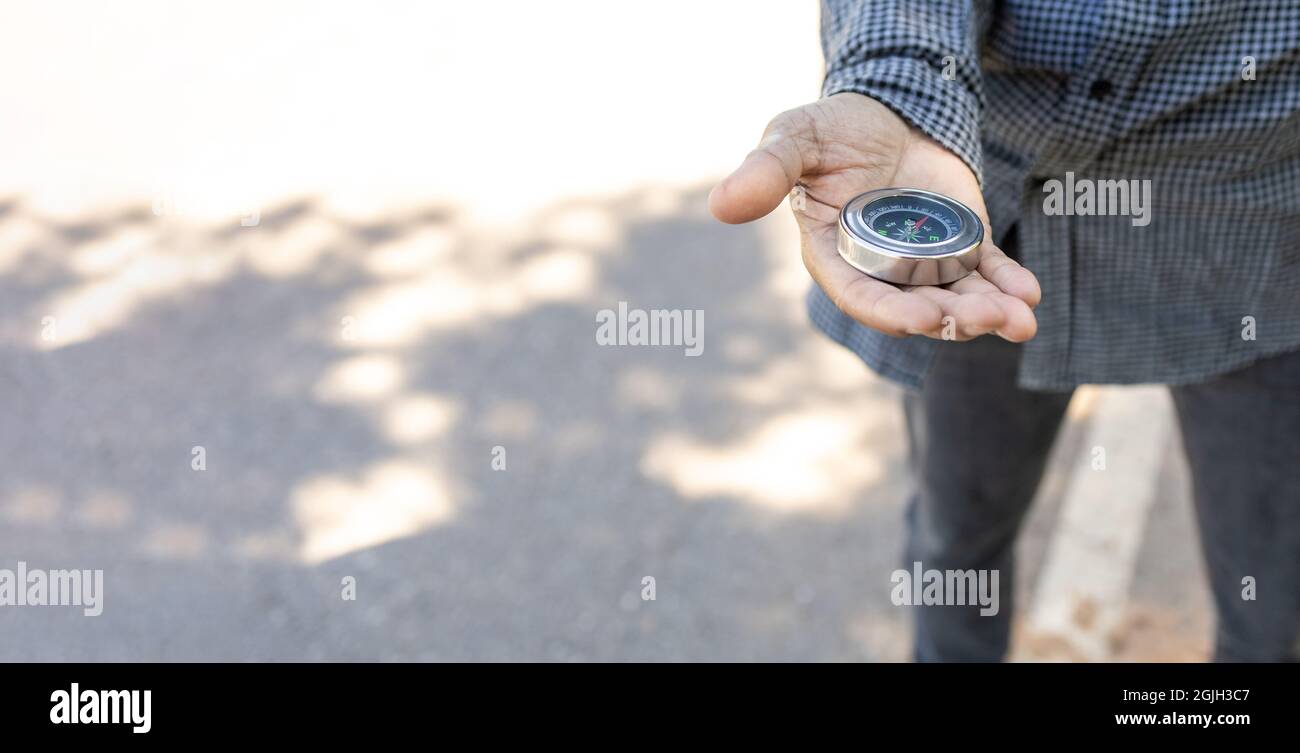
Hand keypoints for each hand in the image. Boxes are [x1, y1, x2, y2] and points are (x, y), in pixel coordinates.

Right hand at [709, 93, 1038, 340]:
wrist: (886, 111)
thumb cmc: (830, 130)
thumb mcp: (795, 140)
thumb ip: (767, 172)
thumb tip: (720, 205)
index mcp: (836, 257)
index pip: (862, 296)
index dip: (892, 312)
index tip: (925, 318)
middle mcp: (881, 270)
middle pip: (917, 306)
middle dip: (952, 319)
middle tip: (987, 321)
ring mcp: (924, 261)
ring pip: (956, 297)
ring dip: (986, 312)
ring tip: (1017, 318)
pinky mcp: (961, 244)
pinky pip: (987, 272)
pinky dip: (1007, 285)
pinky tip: (1028, 294)